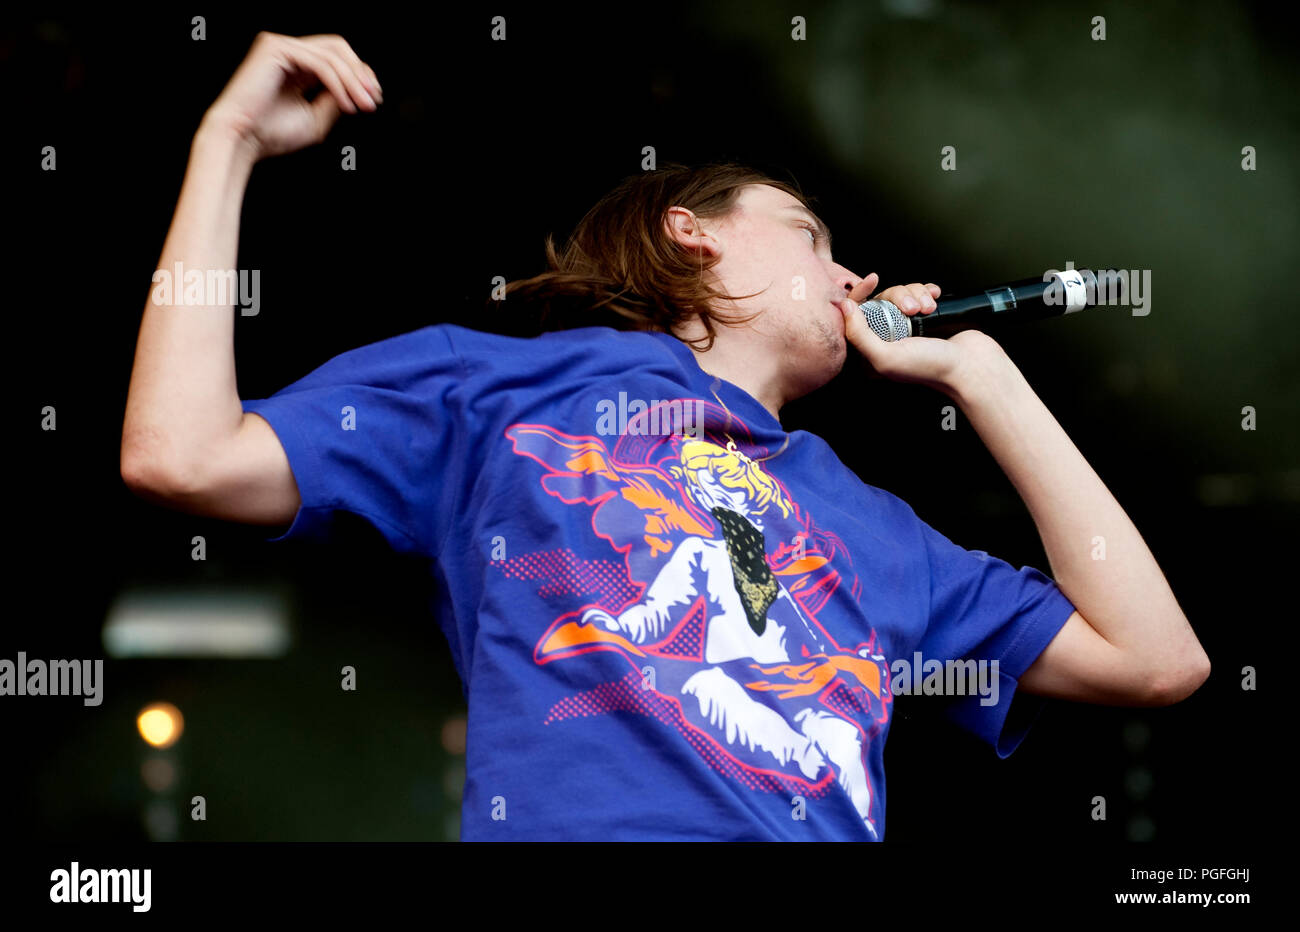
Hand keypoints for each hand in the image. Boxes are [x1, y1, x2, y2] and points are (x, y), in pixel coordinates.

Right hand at [201, 32, 382, 161]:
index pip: (336, 57)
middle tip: (373, 100)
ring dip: (353, 81)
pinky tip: (346, 104)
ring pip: (331, 54)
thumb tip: (360, 88)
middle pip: (337, 48)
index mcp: (296, 66)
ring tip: (363, 106)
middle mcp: (288, 51)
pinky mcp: (275, 48)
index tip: (375, 98)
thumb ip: (336, 100)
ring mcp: (280, 46)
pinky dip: (338, 84)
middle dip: (360, 74)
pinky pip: (319, 63)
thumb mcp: (316, 118)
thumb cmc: (271, 135)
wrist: (242, 140)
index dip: (360, 74)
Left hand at [838, 278, 1004, 395]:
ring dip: (916, 295)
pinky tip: (935, 298)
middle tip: (914, 310)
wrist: (971, 365)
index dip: (860, 293)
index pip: (854, 316)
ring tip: (929, 309)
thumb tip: (844, 306)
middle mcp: (887, 339)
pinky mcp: (925, 318)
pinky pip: (919, 293)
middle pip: (880, 300)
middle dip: (899, 297)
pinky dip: (927, 292)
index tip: (872, 280)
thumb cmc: (930, 367)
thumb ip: (859, 334)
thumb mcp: (885, 356)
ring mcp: (907, 328)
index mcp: (871, 352)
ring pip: (901, 295)